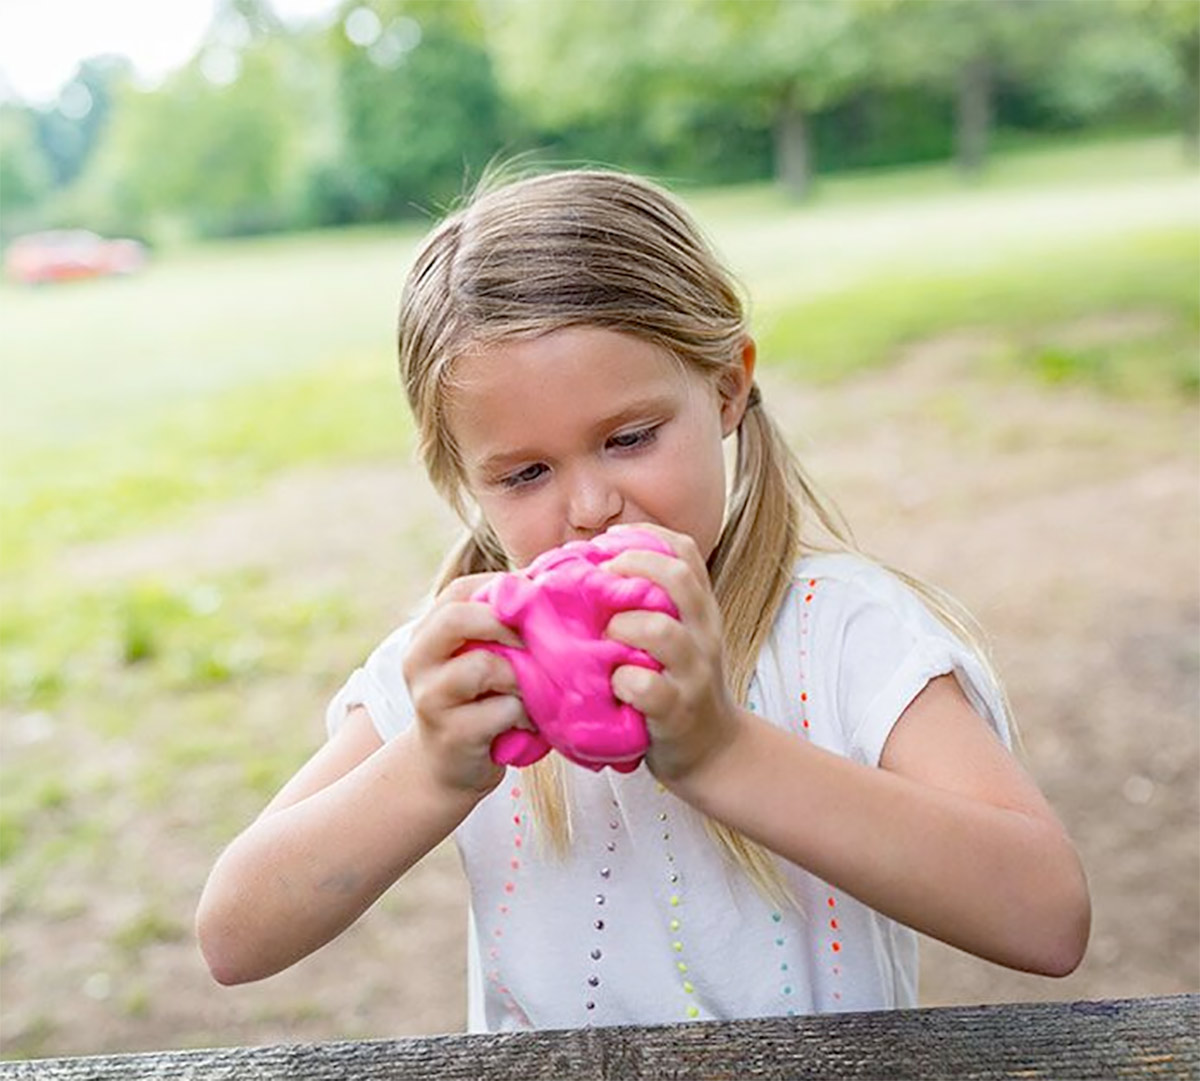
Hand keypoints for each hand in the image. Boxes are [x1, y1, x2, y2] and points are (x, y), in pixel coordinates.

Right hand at [402, 574, 532, 796]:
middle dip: (506, 623)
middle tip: (537, 641)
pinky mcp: (452, 733)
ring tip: (535, 691)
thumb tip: (551, 586)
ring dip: (522, 676)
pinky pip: (503, 710)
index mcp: (427, 634)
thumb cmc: (477, 703)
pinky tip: (530, 722)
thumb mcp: (480, 658)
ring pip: (484, 666)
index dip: (503, 588)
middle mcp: (419, 660)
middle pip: (457, 618)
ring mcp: (431, 698)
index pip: (459, 591)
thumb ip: (499, 628)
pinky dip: (526, 714)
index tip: (538, 600)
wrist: (445, 769)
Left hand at [602, 525, 739, 784]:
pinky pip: (648, 688)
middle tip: (599, 580)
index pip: (685, 552)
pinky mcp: (677, 712)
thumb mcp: (677, 638)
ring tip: (604, 637)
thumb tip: (587, 571)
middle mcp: (703, 634)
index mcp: (699, 610)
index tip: (609, 541)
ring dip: (623, 626)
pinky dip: (623, 683)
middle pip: (678, 578)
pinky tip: (612, 685)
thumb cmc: (677, 686)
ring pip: (662, 631)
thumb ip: (649, 606)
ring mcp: (693, 673)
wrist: (714, 751)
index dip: (646, 537)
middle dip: (632, 567)